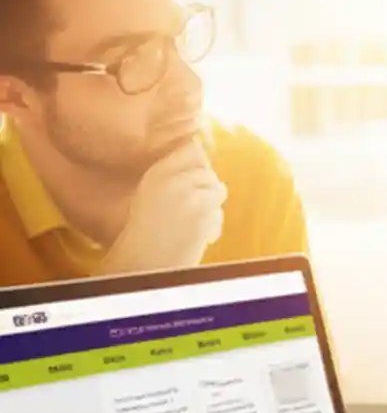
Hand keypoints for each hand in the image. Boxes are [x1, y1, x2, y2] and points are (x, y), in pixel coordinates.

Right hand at [99, 138, 226, 274]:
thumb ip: (175, 177)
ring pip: (217, 191)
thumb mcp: (152, 195)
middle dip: (206, 190)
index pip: (191, 149)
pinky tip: (194, 239)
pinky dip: (211, 228)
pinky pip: (217, 215)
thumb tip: (204, 162)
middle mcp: (172, 178)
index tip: (196, 178)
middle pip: (207, 172)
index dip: (199, 162)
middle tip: (191, 212)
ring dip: (210, 209)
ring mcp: (189, 195)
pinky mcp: (202, 214)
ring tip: (190, 227)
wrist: (142, 264)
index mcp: (157, 172)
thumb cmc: (146, 234)